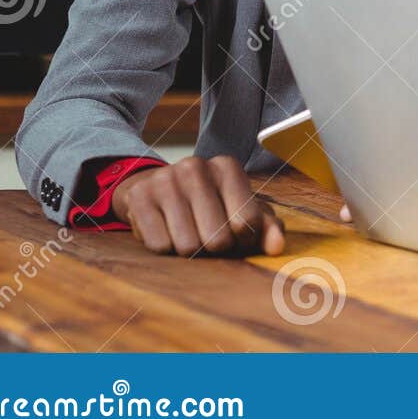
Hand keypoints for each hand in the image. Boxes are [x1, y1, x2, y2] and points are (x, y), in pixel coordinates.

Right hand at [110, 155, 284, 256]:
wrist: (158, 188)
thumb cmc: (211, 203)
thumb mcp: (241, 208)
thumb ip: (266, 227)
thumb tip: (277, 247)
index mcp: (227, 167)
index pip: (247, 222)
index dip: (244, 241)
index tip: (237, 235)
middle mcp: (196, 167)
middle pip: (217, 239)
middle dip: (216, 248)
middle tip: (209, 237)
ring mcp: (165, 180)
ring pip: (187, 246)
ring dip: (190, 251)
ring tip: (188, 233)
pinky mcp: (139, 197)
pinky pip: (159, 245)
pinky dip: (165, 248)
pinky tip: (166, 230)